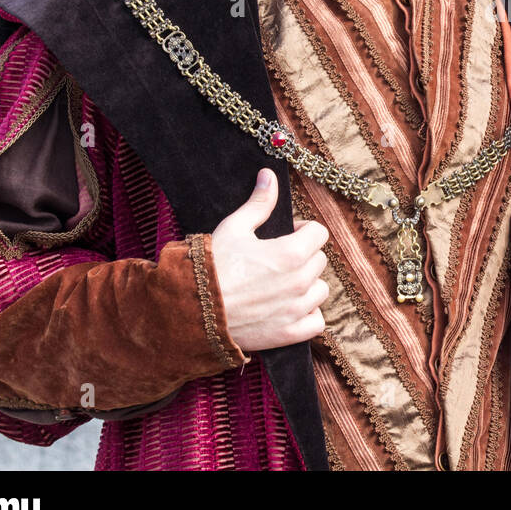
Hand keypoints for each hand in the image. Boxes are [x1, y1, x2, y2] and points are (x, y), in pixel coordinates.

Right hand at [209, 168, 329, 352]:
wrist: (190, 311)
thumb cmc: (211, 268)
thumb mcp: (234, 228)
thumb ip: (259, 203)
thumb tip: (269, 176)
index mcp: (291, 253)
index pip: (319, 233)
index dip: (303, 230)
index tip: (288, 235)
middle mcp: (300, 282)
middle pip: (320, 260)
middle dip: (303, 256)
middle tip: (277, 260)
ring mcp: (296, 309)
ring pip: (320, 290)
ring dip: (306, 285)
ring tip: (281, 284)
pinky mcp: (289, 333)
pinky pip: (316, 321)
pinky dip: (307, 315)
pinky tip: (287, 308)